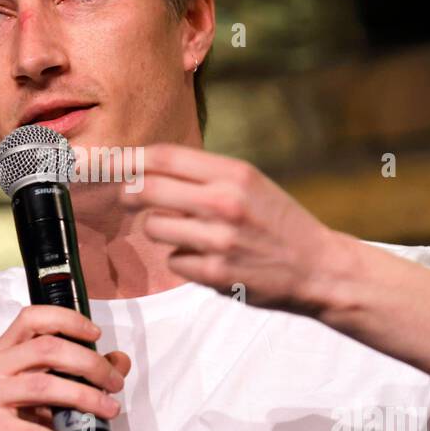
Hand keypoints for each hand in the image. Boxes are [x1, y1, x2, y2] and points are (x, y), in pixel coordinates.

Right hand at [0, 305, 131, 430]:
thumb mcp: (44, 400)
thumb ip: (79, 377)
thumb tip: (120, 361)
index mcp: (1, 353)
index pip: (32, 318)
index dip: (67, 320)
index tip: (96, 334)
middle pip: (47, 348)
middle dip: (90, 364)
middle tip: (115, 385)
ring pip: (44, 386)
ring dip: (85, 398)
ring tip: (110, 412)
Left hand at [123, 143, 336, 313]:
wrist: (318, 267)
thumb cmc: (279, 222)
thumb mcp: (250, 183)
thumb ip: (205, 175)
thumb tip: (148, 168)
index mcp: (234, 174)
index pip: (164, 157)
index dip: (131, 158)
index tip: (112, 161)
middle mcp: (224, 203)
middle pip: (147, 189)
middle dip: (129, 193)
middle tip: (127, 197)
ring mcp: (218, 240)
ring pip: (155, 227)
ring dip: (161, 230)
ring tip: (187, 232)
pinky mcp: (215, 273)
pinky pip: (174, 260)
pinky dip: (183, 259)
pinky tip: (208, 258)